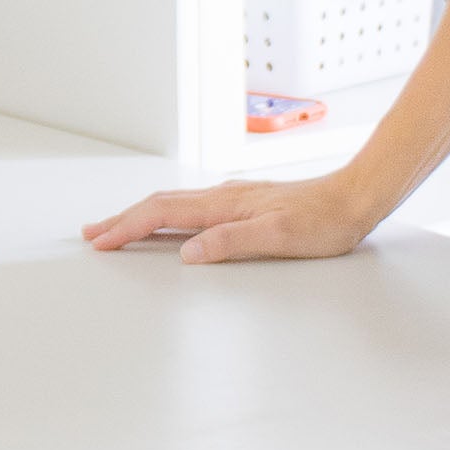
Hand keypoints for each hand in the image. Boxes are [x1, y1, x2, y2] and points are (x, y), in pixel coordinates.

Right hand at [83, 173, 368, 267]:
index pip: (162, 215)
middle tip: (93, 234)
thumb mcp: (280, 238)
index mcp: (225, 205)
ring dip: (141, 216)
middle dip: (123, 220)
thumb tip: (188, 252)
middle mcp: (223, 197)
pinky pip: (191, 207)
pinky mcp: (244, 204)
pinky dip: (166, 216)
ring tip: (118, 227)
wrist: (356, 197)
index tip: (102, 242)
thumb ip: (231, 242)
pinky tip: (169, 224)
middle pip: (159, 205)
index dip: (128, 228)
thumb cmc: (325, 222)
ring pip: (173, 204)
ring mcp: (233, 199)